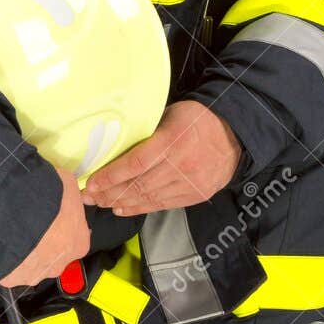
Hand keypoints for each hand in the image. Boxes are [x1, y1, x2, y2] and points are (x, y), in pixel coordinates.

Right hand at [0, 168, 90, 287]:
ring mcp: (36, 275)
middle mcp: (60, 265)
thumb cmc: (47, 197)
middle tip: (26, 222)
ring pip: (30, 264)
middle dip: (41, 240)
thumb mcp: (66, 183)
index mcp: (79, 243)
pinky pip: (9, 268)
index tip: (46, 213)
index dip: (59, 223)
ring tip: (9, 231)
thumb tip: (63, 194)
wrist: (14, 213)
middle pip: (52, 253)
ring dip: (23, 251)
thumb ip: (68, 194)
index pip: (73, 236)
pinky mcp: (12, 280)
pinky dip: (5, 258)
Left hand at [80, 101, 242, 216]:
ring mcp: (190, 184)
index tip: (91, 183)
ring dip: (121, 203)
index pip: (135, 164)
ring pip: (149, 198)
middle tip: (88, 197)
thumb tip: (114, 144)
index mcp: (172, 141)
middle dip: (109, 193)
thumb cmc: (197, 119)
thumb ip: (147, 132)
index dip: (111, 176)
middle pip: (138, 185)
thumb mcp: (171, 115)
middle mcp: (181, 166)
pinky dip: (140, 208)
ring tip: (101, 203)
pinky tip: (123, 208)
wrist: (235, 135)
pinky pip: (162, 205)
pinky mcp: (195, 196)